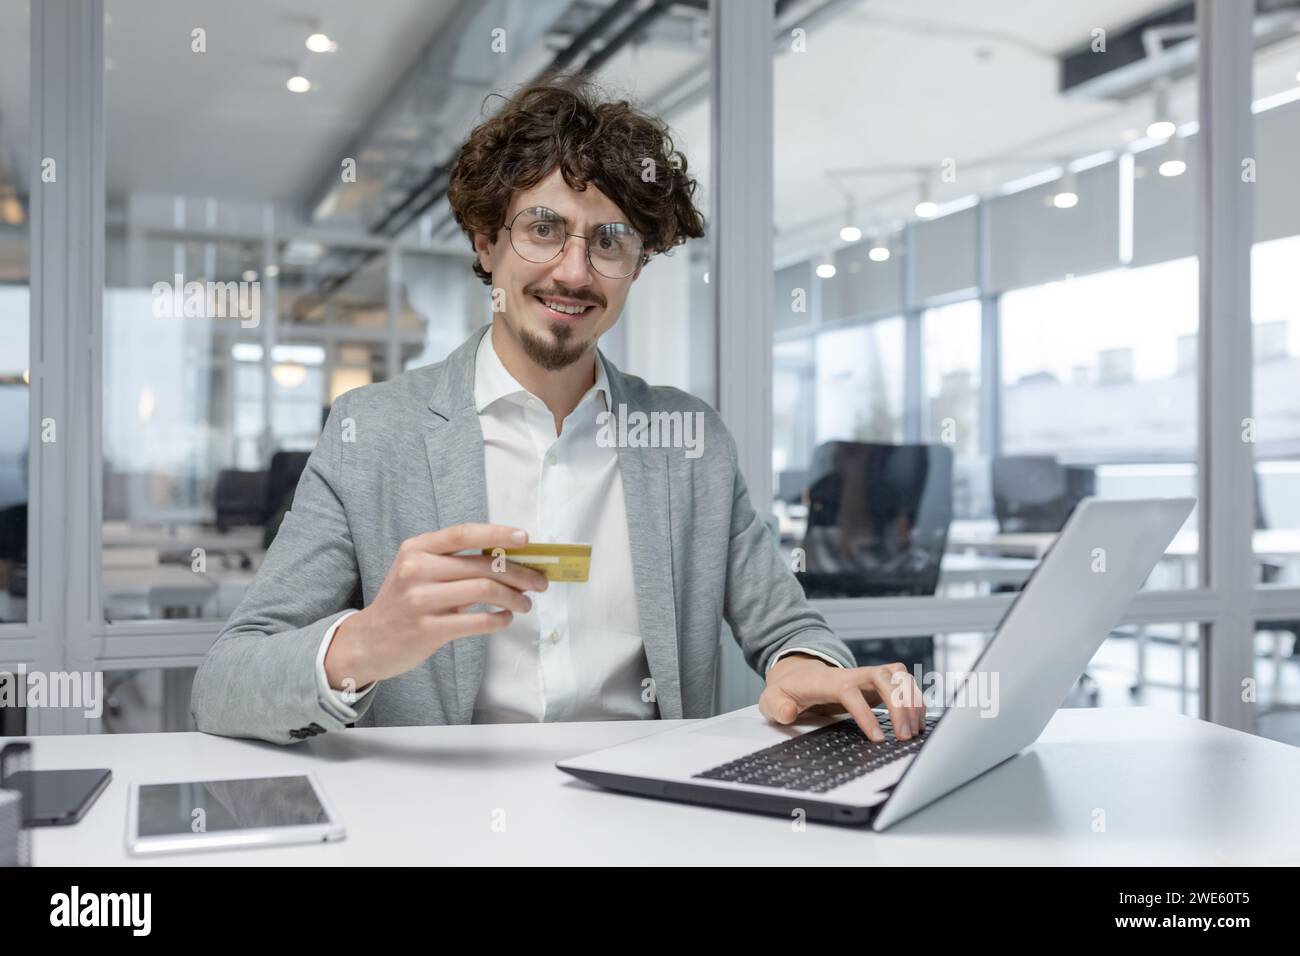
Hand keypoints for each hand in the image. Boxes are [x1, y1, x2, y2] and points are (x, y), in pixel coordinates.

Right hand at [324, 523, 548, 690]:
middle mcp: (416, 570)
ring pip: (483, 591)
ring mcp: (420, 600)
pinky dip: (498, 620)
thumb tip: (510, 560)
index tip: (526, 538)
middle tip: (539, 582)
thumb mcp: (418, 571)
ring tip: (525, 604)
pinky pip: (476, 622)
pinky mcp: (427, 630)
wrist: (369, 641)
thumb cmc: (404, 602)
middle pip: (481, 565)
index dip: (498, 534)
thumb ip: (455, 562)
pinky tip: (505, 619)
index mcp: (416, 549)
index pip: (463, 533)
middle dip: (519, 573)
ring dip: (514, 598)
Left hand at [759, 655, 925, 741]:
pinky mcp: (877, 682)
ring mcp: (866, 676)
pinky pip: (904, 682)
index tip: (877, 738)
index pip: (849, 690)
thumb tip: (788, 713)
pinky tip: (917, 721)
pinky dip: (915, 699)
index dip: (865, 713)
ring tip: (914, 732)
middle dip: (899, 704)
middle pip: (883, 677)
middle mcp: (851, 673)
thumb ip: (777, 707)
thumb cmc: (788, 689)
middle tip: (905, 736)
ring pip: (898, 675)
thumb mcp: (772, 700)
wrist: (798, 673)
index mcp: (826, 680)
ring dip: (911, 701)